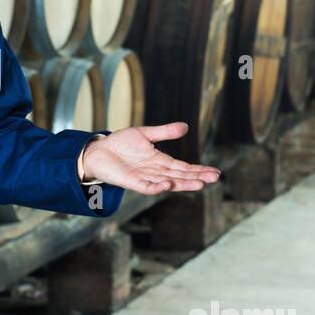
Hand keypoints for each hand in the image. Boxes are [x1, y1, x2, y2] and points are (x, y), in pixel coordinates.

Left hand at [80, 122, 220, 193]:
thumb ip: (165, 132)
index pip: (183, 167)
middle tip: (215, 178)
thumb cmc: (120, 144)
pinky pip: (147, 187)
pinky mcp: (131, 182)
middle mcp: (155, 172)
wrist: (98, 150)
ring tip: (200, 184)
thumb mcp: (145, 134)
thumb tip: (186, 127)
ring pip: (168, 183)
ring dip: (183, 184)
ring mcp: (144, 178)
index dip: (199, 170)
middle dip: (197, 177)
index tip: (216, 172)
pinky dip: (157, 187)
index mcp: (160, 161)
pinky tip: (168, 184)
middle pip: (180, 176)